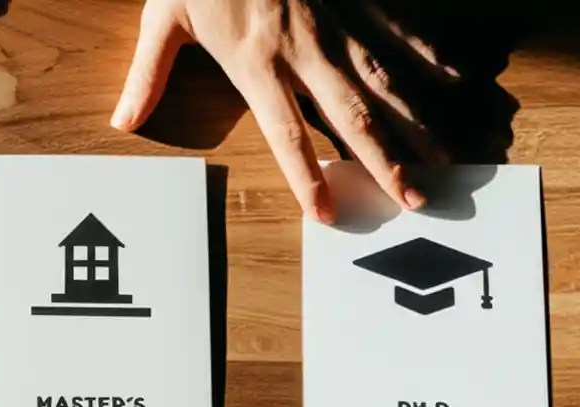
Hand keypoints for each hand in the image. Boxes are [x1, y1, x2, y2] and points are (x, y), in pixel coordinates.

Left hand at [112, 0, 458, 221]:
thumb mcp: (163, 18)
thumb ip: (147, 74)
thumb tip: (122, 122)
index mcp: (254, 63)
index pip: (285, 133)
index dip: (306, 176)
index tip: (327, 214)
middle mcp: (303, 49)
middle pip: (351, 116)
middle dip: (386, 161)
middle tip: (416, 200)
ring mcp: (335, 20)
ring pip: (384, 78)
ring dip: (416, 120)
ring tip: (446, 156)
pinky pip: (399, 27)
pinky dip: (429, 53)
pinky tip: (457, 79)